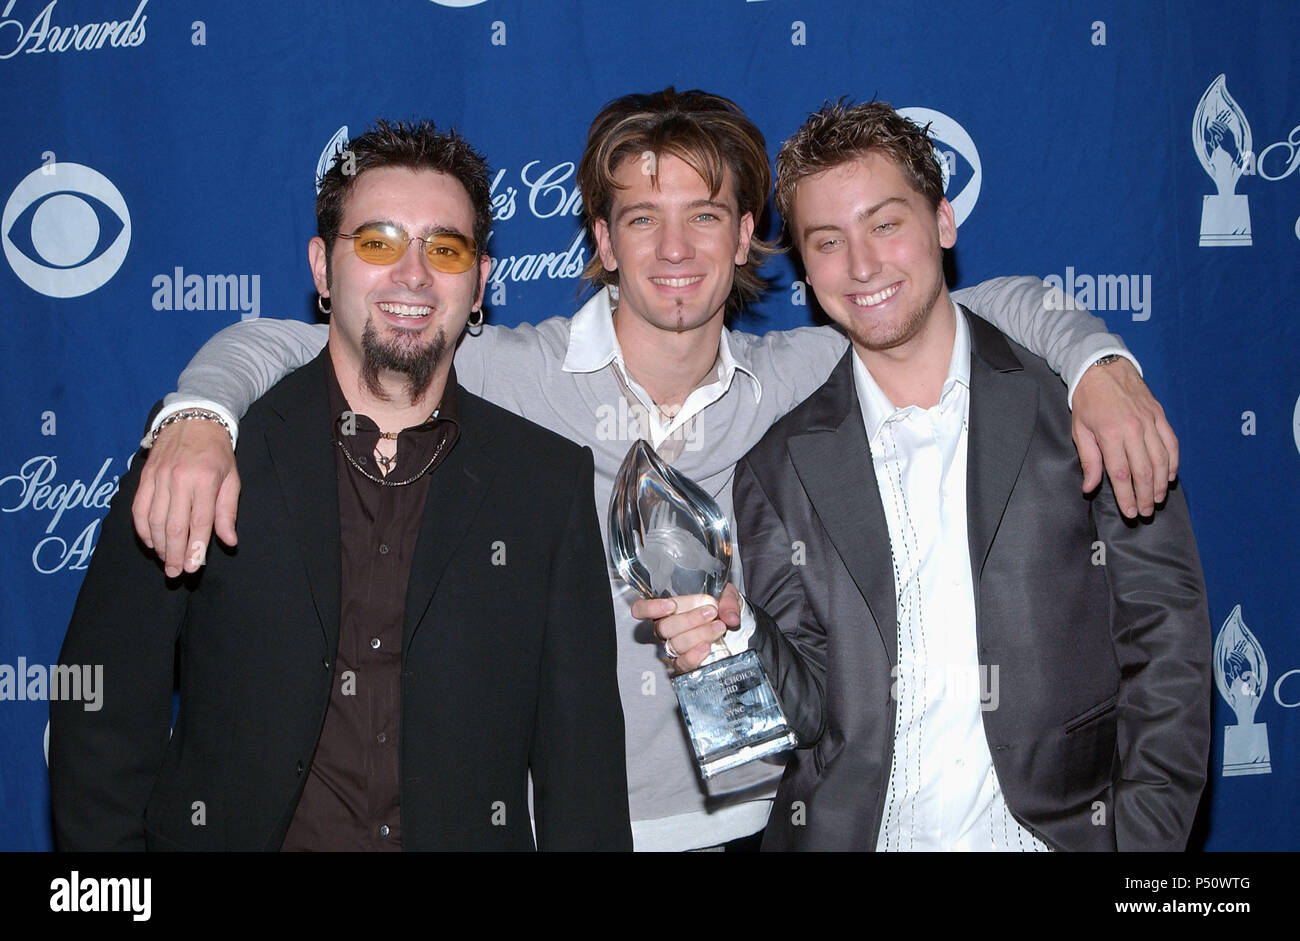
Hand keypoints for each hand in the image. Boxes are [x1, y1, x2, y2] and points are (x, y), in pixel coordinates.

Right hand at [132, 418, 239, 576]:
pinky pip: (139, 508)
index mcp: (205, 480)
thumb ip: (227, 512)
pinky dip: (142, 529)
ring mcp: (159, 477)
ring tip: (166, 561)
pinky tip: (150, 542)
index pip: (199, 521)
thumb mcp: (232, 479)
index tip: (192, 568)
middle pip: (174, 526)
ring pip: (154, 520)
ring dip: (159, 545)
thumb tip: (229, 541)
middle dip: (174, 553)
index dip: (195, 548)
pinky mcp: (145, 476)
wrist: (193, 420)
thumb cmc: (217, 453)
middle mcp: (179, 479)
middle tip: (175, 573)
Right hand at [630, 583, 741, 672]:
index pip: (642, 609)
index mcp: (668, 609)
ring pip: (675, 644)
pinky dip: (694, 656)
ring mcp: (674, 647)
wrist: (735, 627)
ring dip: (698, 634)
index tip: (671, 605)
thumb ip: (728, 601)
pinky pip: (682, 663)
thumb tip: (730, 617)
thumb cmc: (723, 609)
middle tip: (711, 612)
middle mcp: (666, 629)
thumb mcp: (728, 596)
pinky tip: (706, 647)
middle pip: (664, 627)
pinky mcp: (685, 663)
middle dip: (690, 619)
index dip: (650, 608)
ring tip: (719, 626)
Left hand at [1071, 358, 1178, 517]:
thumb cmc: (1088, 401)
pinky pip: (1171, 443)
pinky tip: (1170, 476)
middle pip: (1144, 471)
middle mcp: (1134, 429)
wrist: (1103, 368)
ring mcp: (1150, 421)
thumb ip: (1089, 460)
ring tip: (1157, 499)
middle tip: (1146, 512)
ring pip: (1161, 459)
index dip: (1127, 496)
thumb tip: (1090, 488)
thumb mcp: (1079, 430)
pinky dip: (1173, 462)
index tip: (1131, 512)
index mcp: (1110, 434)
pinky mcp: (1160, 415)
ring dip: (1161, 483)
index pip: (1122, 474)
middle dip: (1146, 496)